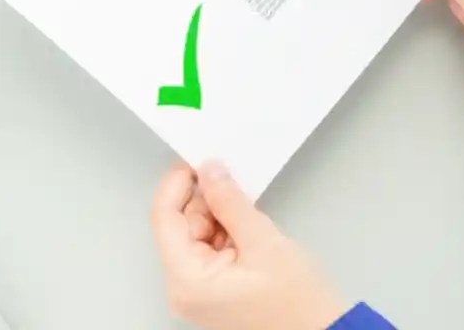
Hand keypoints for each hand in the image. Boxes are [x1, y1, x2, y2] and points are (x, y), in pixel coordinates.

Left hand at [150, 161, 345, 329]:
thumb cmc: (300, 304)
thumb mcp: (264, 242)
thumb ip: (231, 202)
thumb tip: (210, 170)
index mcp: (187, 280)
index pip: (164, 218)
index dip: (177, 183)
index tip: (196, 160)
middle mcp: (184, 288)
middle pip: (180, 225)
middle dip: (206, 200)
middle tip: (233, 180)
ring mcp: (198, 290)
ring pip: (197, 233)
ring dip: (220, 215)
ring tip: (250, 214)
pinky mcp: (213, 288)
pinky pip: (210, 247)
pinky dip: (227, 230)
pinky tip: (248, 227)